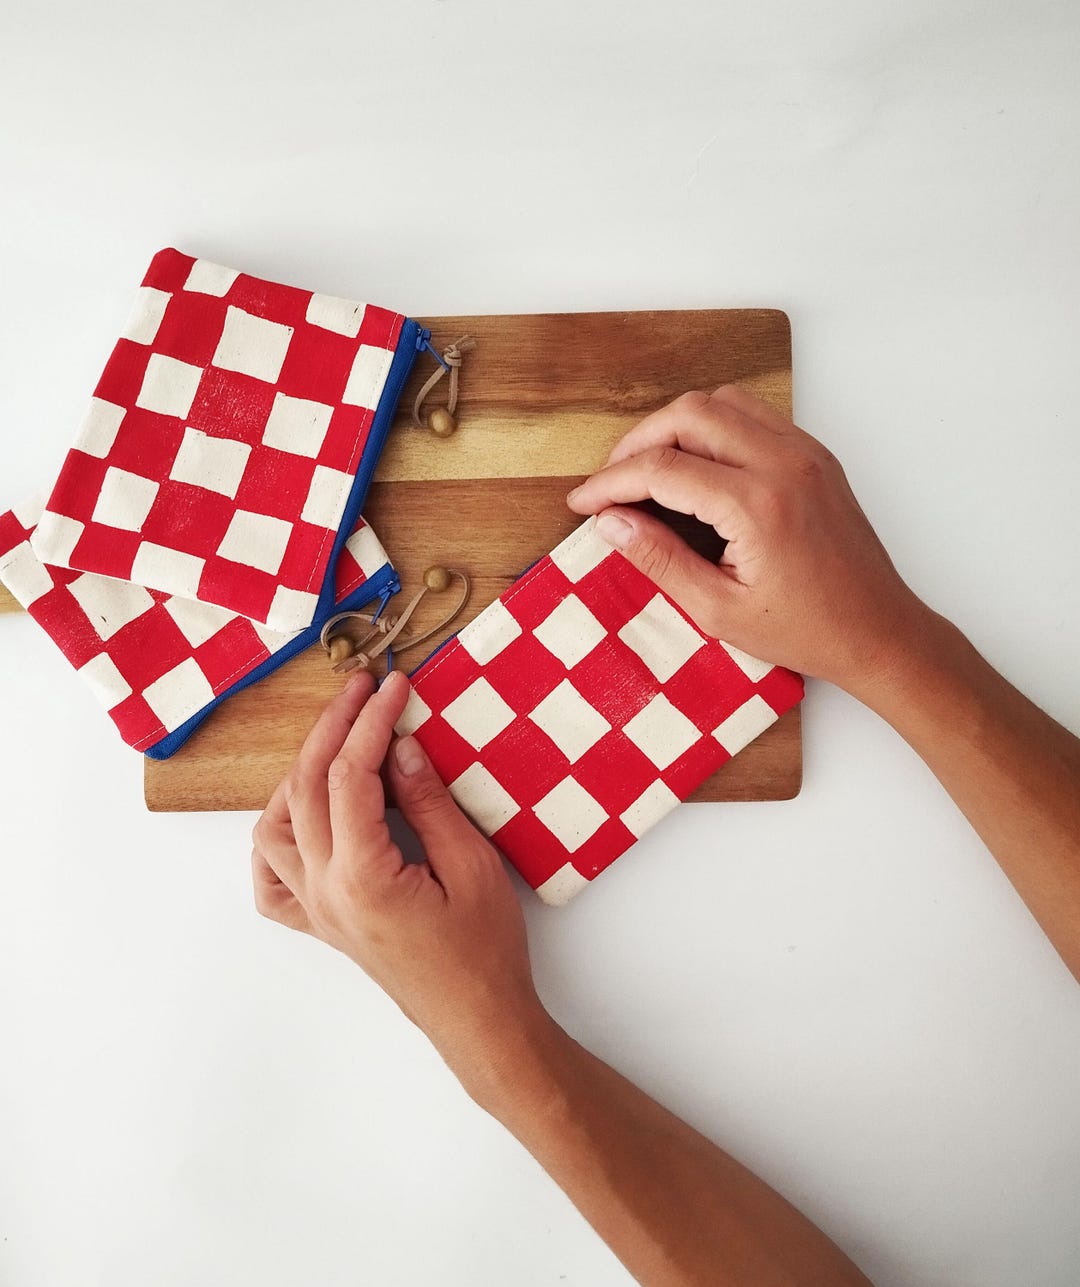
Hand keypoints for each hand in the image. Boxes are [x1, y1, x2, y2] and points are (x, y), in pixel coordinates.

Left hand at [251, 669, 549, 1090]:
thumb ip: (429, 802)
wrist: (479, 1020)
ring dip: (299, 774)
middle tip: (364, 690)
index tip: (394, 686)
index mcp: (361, 876)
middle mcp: (324, 891)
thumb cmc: (485, 952)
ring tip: (337, 741)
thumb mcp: (472, 867)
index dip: (371, 722)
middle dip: (333, 729)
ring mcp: (316, 910)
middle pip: (305, 789)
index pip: (350, 776)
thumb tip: (399, 746)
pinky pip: (273, 879)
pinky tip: (304, 814)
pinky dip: (277, 837)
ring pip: (275, 827)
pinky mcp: (321, 923)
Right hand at [567, 385, 929, 695]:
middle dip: (637, 443)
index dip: (611, 483)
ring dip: (675, 427)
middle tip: (611, 483)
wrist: (879, 631)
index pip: (663, 469)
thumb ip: (660, 561)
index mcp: (758, 506)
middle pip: (688, 415)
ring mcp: (805, 453)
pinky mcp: (815, 456)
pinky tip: (695, 467)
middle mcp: (784, 464)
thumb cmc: (807, 631)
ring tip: (648, 470)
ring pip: (721, 403)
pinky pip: (753, 415)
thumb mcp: (719, 611)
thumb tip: (610, 524)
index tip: (584, 504)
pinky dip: (713, 428)